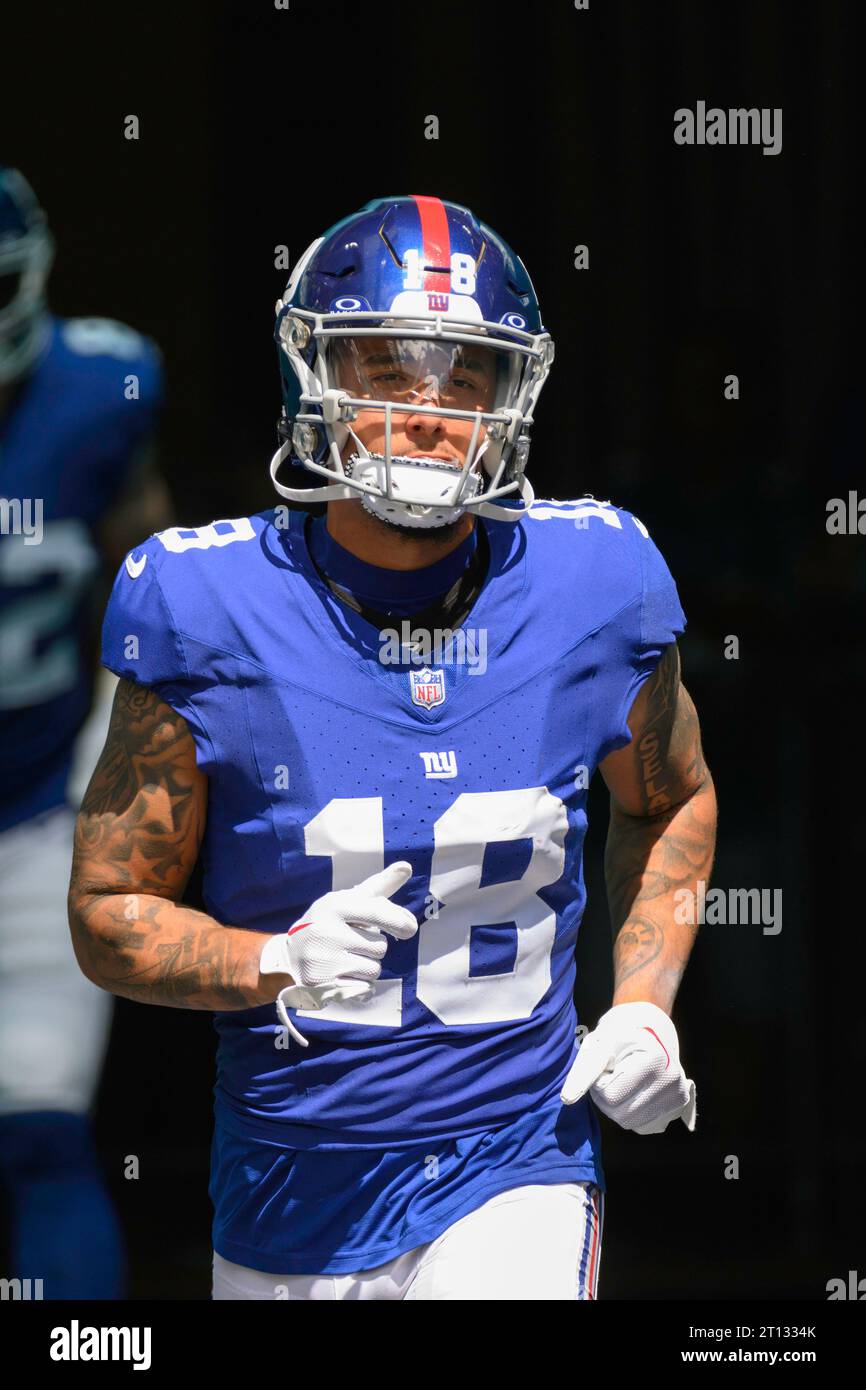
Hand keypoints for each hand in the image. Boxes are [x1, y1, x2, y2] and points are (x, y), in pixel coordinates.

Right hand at [259, 862, 416, 1044]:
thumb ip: (379, 887)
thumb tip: (407, 866)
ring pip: (374, 969)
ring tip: (345, 960)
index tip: (410, 929)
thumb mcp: (347, 901)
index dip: (398, 921)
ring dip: (367, 967)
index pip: (376, 912)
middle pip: (380, 946)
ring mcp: (324, 960)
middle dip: (373, 947)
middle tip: (353, 944)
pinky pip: (365, 989)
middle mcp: (326, 931)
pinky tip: (342, 976)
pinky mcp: (324, 985)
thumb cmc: (328, 924)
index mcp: (334, 906)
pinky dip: (361, 986)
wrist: (288, 959)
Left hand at [560, 1001, 695, 1133]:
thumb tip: (567, 1099)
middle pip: (621, 1114)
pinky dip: (632, 1112)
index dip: (599, 1081)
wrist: (649, 1028)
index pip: (610, 1095)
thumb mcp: (600, 1043)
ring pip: (631, 1122)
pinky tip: (635, 1092)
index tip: (606, 1064)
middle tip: (612, 1074)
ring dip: (618, 1106)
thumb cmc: (620, 1033)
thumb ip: (585, 1070)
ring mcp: (678, 1096)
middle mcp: (672, 1082)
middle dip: (607, 1097)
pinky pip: (642, 1125)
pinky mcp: (677, 1107)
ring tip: (624, 1081)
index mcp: (655, 1060)